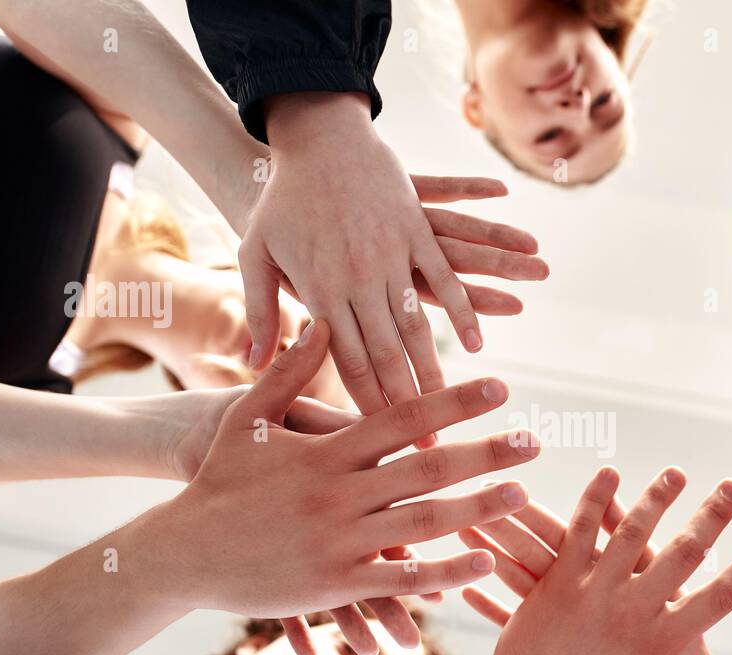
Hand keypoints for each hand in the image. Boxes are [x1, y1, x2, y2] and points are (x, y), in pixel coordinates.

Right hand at [146, 319, 540, 654]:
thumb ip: (288, 372)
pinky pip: (400, 578)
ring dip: (479, 509)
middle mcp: (338, 492)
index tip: (500, 389)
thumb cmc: (215, 482)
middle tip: (533, 441)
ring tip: (522, 495)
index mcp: (324, 450)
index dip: (454, 402)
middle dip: (486, 453)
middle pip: (427, 468)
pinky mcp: (333, 584)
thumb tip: (321, 321)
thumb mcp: (246, 419)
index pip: (402, 416)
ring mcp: (338, 540)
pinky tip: (483, 562)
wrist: (178, 552)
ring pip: (423, 523)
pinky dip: (444, 571)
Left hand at [240, 93, 525, 419]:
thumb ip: (256, 309)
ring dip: (439, 365)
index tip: (381, 439)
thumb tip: (251, 364)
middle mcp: (359, 277)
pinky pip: (447, 275)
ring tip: (454, 404)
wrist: (319, 136)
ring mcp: (392, 253)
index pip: (347, 360)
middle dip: (407, 401)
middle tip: (425, 442)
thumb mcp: (256, 254)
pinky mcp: (417, 229)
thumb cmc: (281, 200)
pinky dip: (467, 308)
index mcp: (321, 289)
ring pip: (420, 321)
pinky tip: (480, 340)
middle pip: (387, 352)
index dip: (366, 402)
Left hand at [460, 466, 731, 654]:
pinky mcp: (557, 581)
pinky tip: (609, 474)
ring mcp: (593, 592)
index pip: (720, 600)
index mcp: (661, 645)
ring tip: (676, 473)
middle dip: (714, 516)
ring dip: (658, 499)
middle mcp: (632, 612)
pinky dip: (596, 501)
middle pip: (685, 553)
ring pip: (632, 533)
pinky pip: (579, 531)